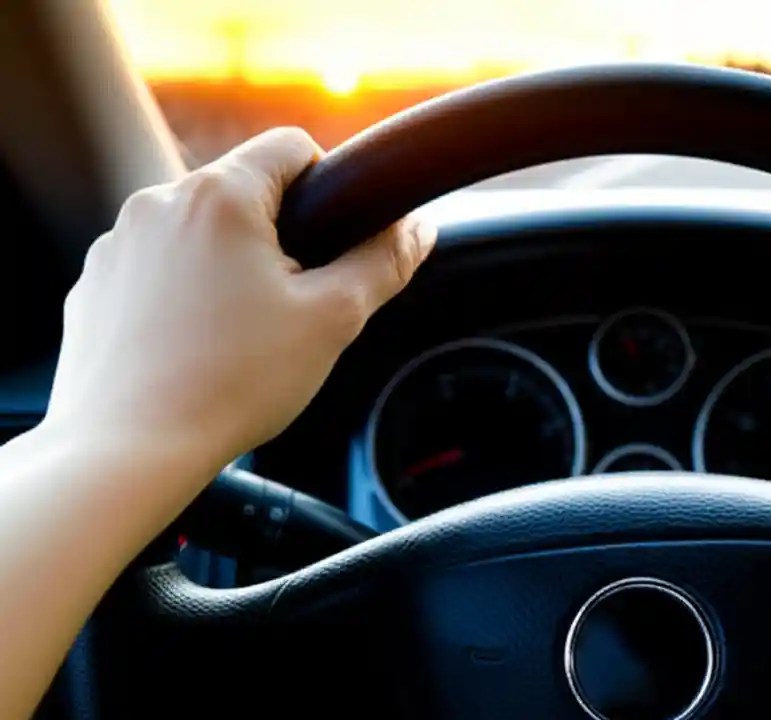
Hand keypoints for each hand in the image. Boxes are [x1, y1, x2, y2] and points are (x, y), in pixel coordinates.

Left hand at [43, 127, 434, 478]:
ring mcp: (117, 244)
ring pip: (198, 234)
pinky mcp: (93, 286)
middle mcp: (158, 204)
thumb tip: (418, 229)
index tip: (333, 242)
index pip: (291, 146)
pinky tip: (194, 350)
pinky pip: (155, 271)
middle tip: (292, 306)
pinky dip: (181, 297)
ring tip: (239, 337)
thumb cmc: (231, 384)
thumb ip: (384, 263)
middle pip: (243, 192)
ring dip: (226, 267)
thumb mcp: (333, 320)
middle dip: (277, 238)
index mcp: (220, 195)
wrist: (128, 450)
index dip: (328, 186)